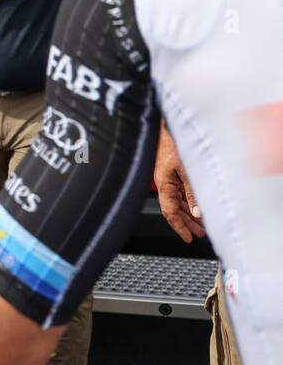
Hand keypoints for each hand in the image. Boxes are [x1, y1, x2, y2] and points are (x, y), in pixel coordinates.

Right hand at [155, 124, 202, 242]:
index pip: (169, 212)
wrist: (166, 126)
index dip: (179, 227)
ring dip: (190, 213)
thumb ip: (191, 192)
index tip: (188, 238)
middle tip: (199, 234)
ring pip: (178, 201)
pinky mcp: (173, 172)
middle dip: (187, 223)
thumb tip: (198, 212)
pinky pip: (180, 192)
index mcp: (163, 184)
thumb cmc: (172, 143)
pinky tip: (197, 206)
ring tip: (201, 224)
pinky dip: (189, 201)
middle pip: (174, 209)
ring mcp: (168, 178)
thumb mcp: (186, 170)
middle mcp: (164, 183)